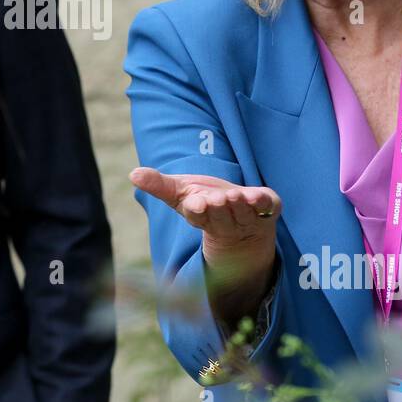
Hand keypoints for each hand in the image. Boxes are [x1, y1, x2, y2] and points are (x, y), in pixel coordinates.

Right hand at [130, 167, 280, 325]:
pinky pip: (268, 208)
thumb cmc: (206, 205)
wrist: (242, 228)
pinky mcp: (268, 211)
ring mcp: (248, 219)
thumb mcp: (181, 193)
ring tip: (235, 196)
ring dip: (240, 205)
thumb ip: (159, 185)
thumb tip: (132, 173)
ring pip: (243, 214)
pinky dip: (265, 203)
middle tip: (216, 199)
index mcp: (202, 217)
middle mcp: (225, 222)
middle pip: (220, 216)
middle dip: (218, 207)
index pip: (198, 216)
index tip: (196, 204)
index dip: (198, 210)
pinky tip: (260, 197)